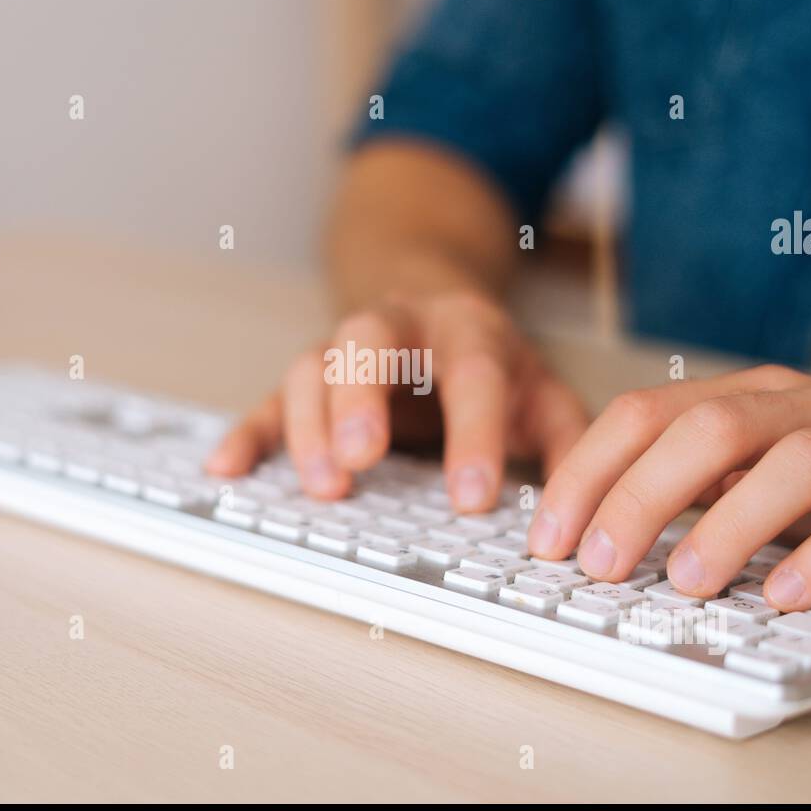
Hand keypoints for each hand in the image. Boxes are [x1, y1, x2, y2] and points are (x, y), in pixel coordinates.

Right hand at [205, 291, 587, 511]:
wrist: (435, 303)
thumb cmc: (490, 362)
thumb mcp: (543, 392)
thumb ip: (566, 443)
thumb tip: (582, 507)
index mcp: (468, 331)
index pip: (472, 375)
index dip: (472, 434)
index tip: (472, 497)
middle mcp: (400, 329)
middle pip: (369, 344)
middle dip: (362, 399)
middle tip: (364, 460)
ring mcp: (345, 351)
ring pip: (313, 367)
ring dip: (309, 424)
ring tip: (324, 488)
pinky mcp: (308, 379)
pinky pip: (267, 398)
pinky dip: (247, 434)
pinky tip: (228, 469)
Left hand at [527, 364, 810, 610]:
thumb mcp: (756, 474)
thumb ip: (691, 491)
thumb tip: (594, 539)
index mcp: (747, 399)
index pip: (646, 414)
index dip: (587, 472)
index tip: (548, 535)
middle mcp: (803, 405)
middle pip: (710, 427)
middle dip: (641, 495)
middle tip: (599, 564)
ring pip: (794, 461)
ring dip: (731, 524)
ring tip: (688, 582)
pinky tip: (789, 595)